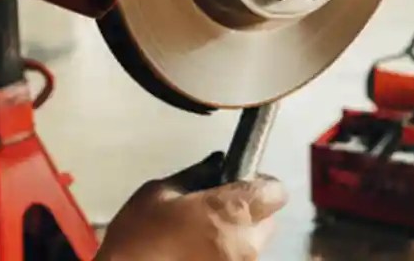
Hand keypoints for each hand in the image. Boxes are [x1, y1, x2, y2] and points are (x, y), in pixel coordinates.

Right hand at [98, 152, 287, 260]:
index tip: (239, 180)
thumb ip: (196, 175)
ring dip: (238, 233)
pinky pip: (239, 259)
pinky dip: (226, 252)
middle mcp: (245, 243)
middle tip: (217, 207)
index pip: (275, 191)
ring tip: (203, 232)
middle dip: (248, 209)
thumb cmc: (138, 238)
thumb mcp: (159, 193)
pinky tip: (198, 249)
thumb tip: (217, 163)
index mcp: (230, 212)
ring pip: (254, 242)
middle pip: (268, 218)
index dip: (260, 183)